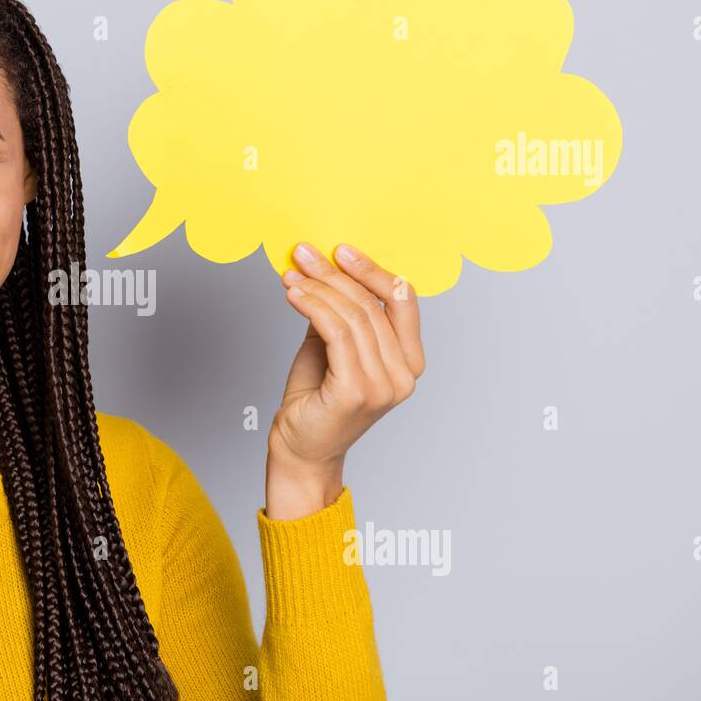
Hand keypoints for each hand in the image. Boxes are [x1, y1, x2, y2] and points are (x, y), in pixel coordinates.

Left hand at [265, 242, 425, 519]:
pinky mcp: (355, 391)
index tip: (340, 251)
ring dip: (317, 288)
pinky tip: (293, 294)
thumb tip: (326, 270)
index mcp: (409, 362)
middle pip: (372, 305)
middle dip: (334, 274)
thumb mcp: (332, 347)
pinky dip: (311, 306)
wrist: (300, 450)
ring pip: (352, 316)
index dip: (372, 270)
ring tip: (291, 275)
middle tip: (304, 254)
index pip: (402, 301)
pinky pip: (335, 333)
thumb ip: (340, 314)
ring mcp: (383, 386)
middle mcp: (404, 375)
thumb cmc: (315, 401)